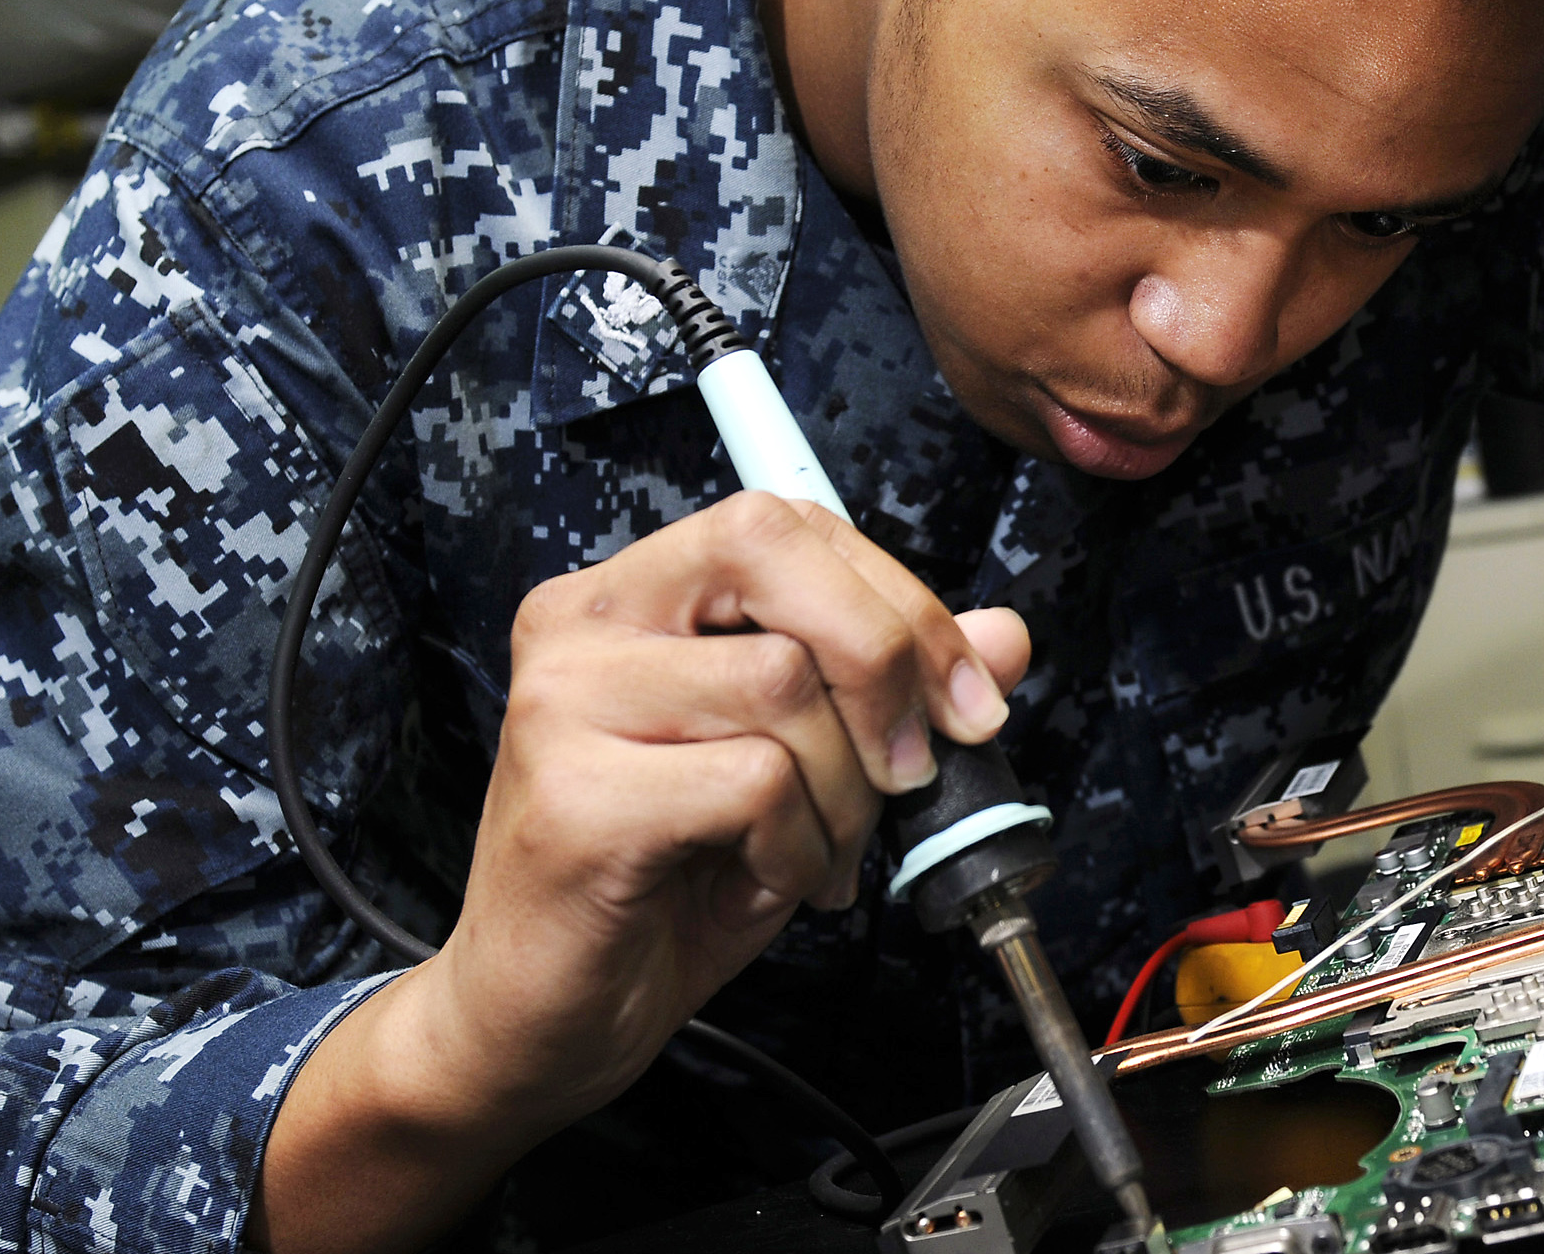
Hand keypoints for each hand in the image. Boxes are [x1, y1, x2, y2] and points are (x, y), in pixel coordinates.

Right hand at [256, 493, 1029, 1253]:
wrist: (538, 1021)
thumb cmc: (664, 887)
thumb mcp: (804, 771)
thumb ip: (891, 691)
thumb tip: (1005, 637)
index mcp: (629, 595)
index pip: (785, 522)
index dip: (899, 599)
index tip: (967, 698)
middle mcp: (580, 624)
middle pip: (774, 551)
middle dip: (883, 654)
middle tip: (912, 764)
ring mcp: (564, 705)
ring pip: (782, 682)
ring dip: (841, 789)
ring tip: (812, 851)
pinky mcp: (576, 797)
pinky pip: (755, 783)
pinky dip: (796, 847)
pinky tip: (764, 881)